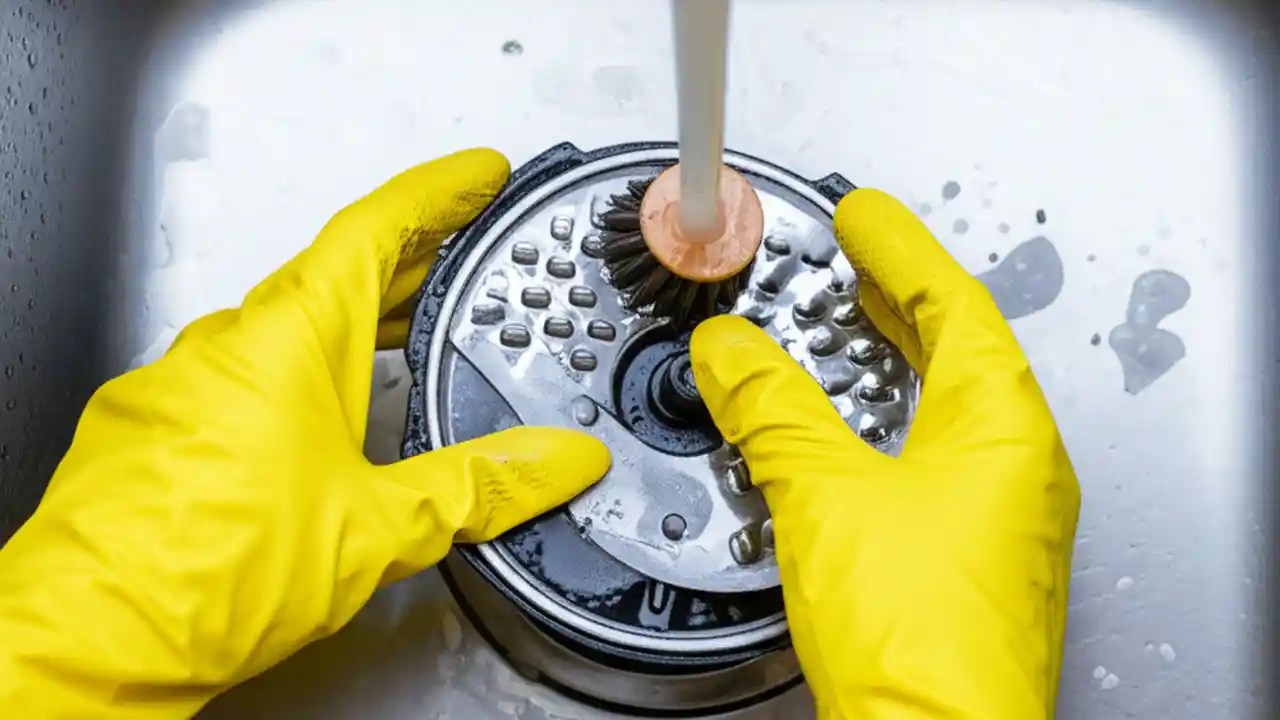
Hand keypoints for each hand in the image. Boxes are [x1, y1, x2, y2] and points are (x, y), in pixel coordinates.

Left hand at [0, 149, 609, 717]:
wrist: (90, 639)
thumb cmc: (209, 572)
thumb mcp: (378, 528)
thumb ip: (481, 486)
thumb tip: (561, 460)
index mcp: (289, 336)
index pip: (374, 228)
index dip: (437, 193)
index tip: (479, 174)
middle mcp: (228, 343)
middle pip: (335, 272)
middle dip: (411, 261)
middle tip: (469, 256)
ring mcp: (183, 382)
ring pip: (285, 325)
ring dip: (355, 320)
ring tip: (415, 328)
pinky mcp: (159, 427)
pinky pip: (244, 372)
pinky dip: (301, 370)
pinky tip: (328, 414)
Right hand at [691, 189, 1079, 718]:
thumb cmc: (917, 642)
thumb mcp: (823, 496)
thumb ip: (772, 410)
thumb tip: (731, 351)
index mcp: (1002, 431)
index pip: (957, 306)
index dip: (903, 250)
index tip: (863, 213)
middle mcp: (1016, 470)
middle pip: (961, 350)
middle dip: (902, 296)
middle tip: (858, 257)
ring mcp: (997, 518)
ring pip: (945, 407)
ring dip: (895, 357)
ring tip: (852, 323)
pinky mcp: (966, 559)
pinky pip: (930, 459)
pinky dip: (886, 421)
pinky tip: (848, 429)